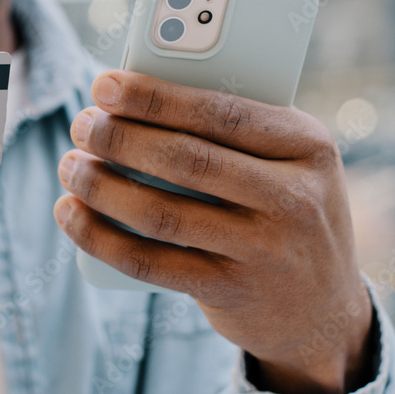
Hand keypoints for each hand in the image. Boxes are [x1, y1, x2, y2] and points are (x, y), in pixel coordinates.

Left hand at [54, 71, 374, 392]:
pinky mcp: (231, 292)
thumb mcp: (289, 162)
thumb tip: (140, 94)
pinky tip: (71, 215)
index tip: (105, 84)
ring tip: (71, 166)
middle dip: (120, 138)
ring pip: (162, 213)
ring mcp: (265, 250)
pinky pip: (150, 262)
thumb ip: (236, 129)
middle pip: (186, 159)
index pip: (222, 111)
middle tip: (82, 124)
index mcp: (307, 146)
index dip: (155, 97)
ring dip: (102, 187)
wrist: (324, 310)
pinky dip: (100, 237)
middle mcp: (294, 198)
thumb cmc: (288, 211)